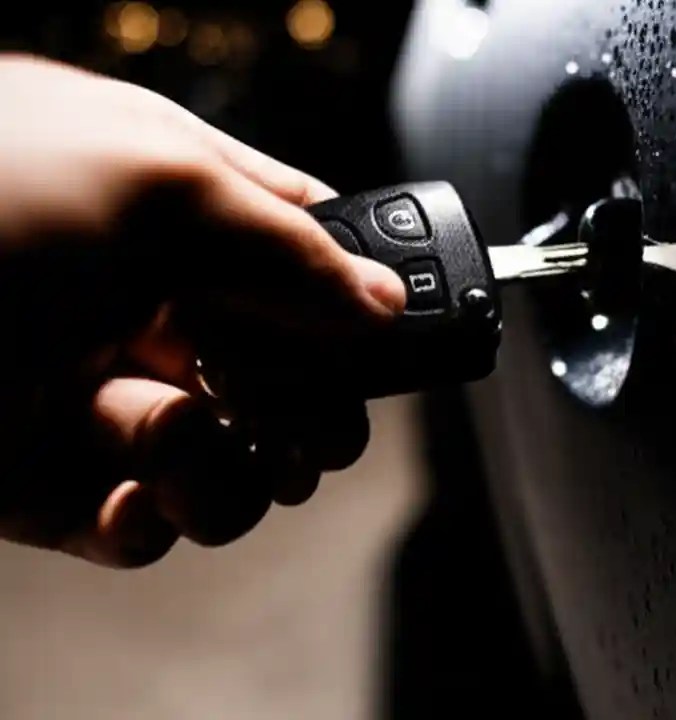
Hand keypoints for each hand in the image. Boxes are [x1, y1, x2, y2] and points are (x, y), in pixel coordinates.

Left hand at [0, 55, 406, 566]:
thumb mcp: (152, 183)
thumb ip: (289, 245)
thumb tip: (382, 304)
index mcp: (167, 205)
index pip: (298, 250)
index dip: (352, 298)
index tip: (380, 345)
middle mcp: (140, 301)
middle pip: (284, 372)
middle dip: (307, 406)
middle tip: (299, 419)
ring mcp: (94, 394)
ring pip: (229, 458)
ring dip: (230, 468)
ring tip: (169, 438)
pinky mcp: (48, 483)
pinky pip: (151, 522)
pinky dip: (163, 518)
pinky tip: (136, 487)